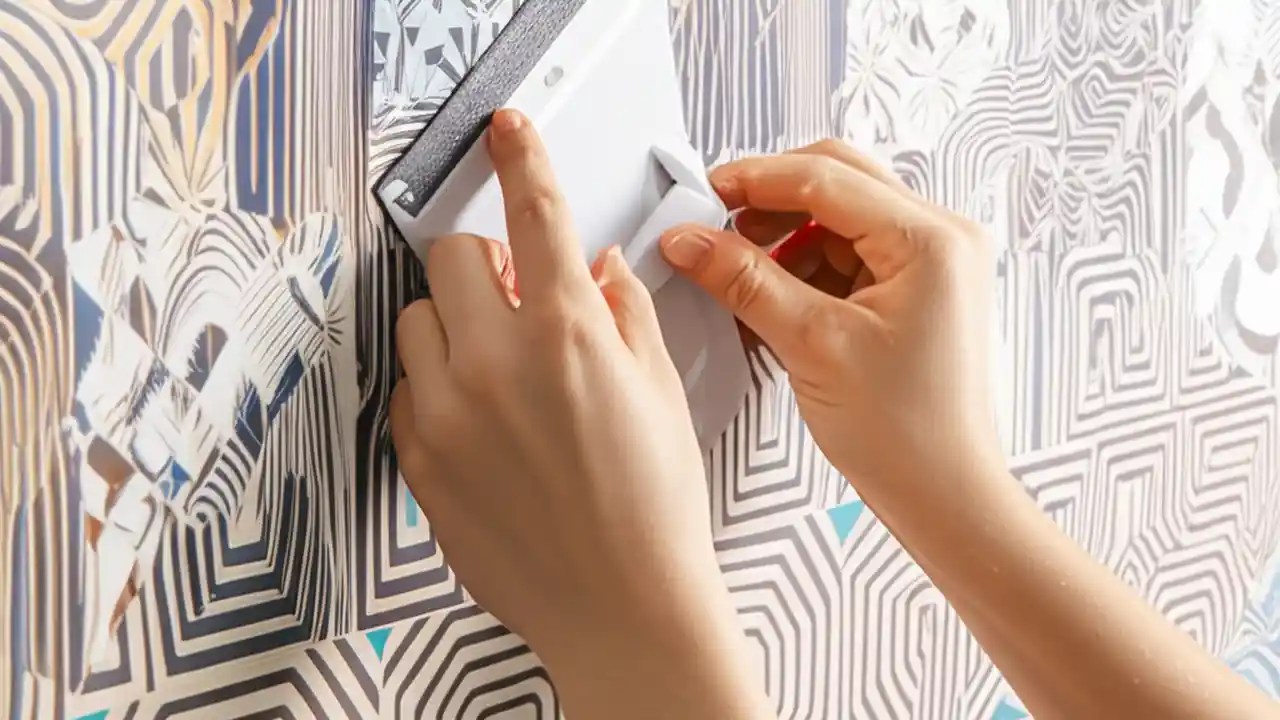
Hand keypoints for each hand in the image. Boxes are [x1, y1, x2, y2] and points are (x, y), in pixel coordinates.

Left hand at [390, 110, 771, 718]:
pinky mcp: (419, 460)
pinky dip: (440, 386)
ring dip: (456, 324)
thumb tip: (597, 268)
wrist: (622, 606)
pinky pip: (409, 389)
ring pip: (418, 319)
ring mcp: (448, 413)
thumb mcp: (661, 392)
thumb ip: (623, 312)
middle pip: (450, 257)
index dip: (519, 158)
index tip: (506, 133)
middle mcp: (495, 363)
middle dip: (484, 265)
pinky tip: (485, 420)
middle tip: (516, 296)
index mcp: (566, 334)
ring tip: (500, 367)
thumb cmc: (653, 508)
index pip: (533, 212)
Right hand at [661, 142, 1279, 719]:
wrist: (944, 495)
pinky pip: (852, 254)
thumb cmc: (905, 434)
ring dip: (788, 236)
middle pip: (838, 182)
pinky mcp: (918, 291)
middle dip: (772, 201)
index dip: (756, 180)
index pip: (827, 178)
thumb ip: (745, 281)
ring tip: (742, 274)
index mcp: (931, 240)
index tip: (705, 194)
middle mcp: (942, 240)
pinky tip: (773, 297)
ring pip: (842, 218)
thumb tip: (690, 241)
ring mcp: (934, 264)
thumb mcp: (811, 344)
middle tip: (718, 225)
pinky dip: (807, 266)